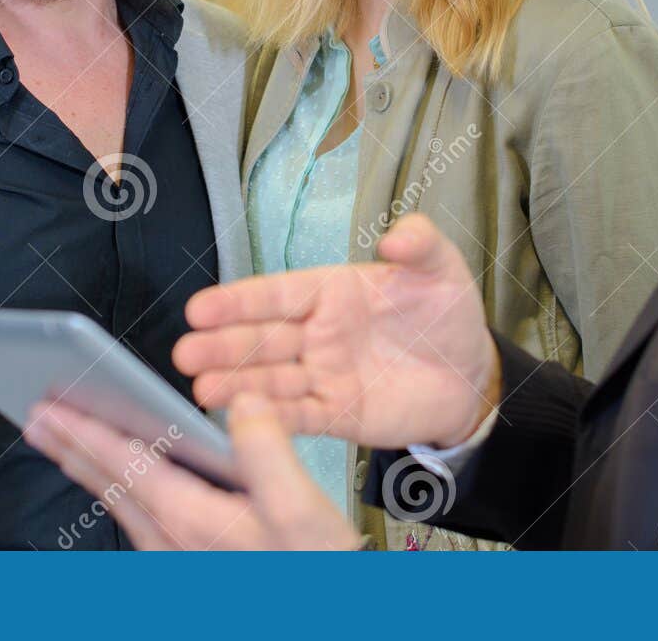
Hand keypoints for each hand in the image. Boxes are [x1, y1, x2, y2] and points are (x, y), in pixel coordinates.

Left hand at [23, 393, 358, 549]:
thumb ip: (267, 451)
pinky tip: (121, 490)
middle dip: (70, 447)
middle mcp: (174, 543)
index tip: (50, 409)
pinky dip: (117, 494)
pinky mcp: (190, 568)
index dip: (84, 431)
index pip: (123, 465)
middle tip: (36, 420)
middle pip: (109, 485)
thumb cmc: (312, 576)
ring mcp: (178, 560)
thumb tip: (242, 401)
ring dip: (88, 469)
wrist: (319, 620)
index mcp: (192, 520)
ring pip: (119, 506)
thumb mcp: (299, 511)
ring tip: (65, 445)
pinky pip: (137, 524)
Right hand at [174, 212, 499, 448]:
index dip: (239, 301)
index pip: (278, 293)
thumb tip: (396, 236)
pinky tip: (245, 421)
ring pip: (272, 378)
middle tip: (185, 353)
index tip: (199, 307)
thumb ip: (420, 244)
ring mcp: (324, 374)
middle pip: (263, 338)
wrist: (471, 374)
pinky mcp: (338, 413)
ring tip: (201, 389)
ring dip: (236, 384)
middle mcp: (319, 332)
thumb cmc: (446, 314)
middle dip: (223, 345)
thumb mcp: (440, 268)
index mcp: (333, 291)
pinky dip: (274, 419)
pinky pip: (301, 416)